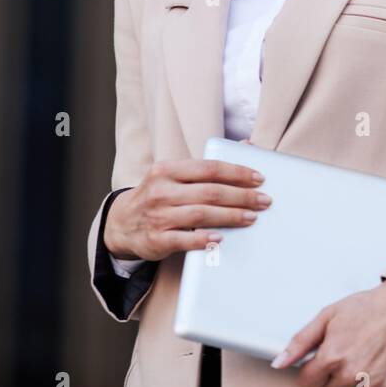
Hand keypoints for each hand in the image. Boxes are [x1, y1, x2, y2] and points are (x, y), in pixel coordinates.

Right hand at [103, 148, 271, 261]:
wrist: (121, 224)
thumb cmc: (157, 196)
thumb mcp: (172, 175)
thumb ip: (204, 166)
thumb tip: (247, 147)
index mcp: (167, 169)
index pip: (209, 168)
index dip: (237, 173)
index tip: (259, 178)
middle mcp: (161, 190)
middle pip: (210, 192)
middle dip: (242, 196)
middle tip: (264, 201)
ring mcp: (157, 215)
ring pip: (201, 214)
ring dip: (231, 216)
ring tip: (252, 218)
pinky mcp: (156, 239)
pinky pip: (184, 239)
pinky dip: (204, 239)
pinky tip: (221, 238)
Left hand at [270, 279, 385, 386]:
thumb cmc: (368, 308)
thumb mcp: (328, 316)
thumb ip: (300, 342)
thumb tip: (279, 362)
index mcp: (332, 356)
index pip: (307, 383)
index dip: (311, 372)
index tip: (319, 364)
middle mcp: (352, 373)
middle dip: (332, 376)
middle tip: (346, 353)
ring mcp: (373, 382)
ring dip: (352, 382)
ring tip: (363, 356)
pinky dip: (372, 386)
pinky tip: (376, 365)